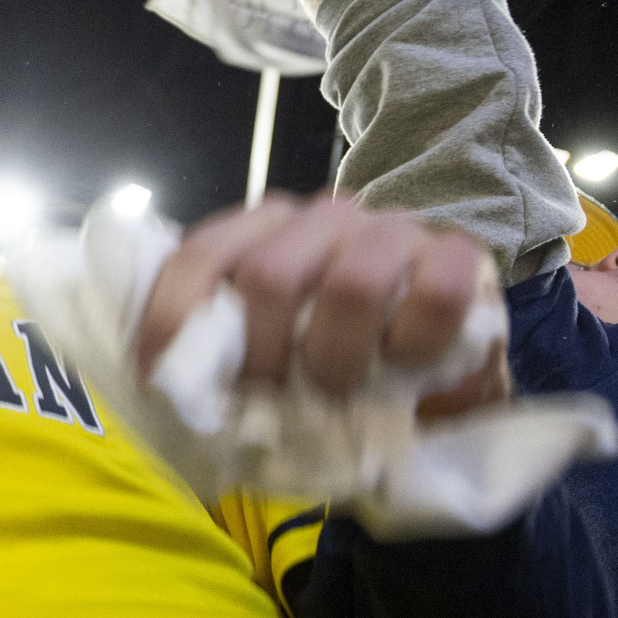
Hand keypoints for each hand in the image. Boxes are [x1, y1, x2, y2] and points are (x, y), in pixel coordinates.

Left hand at [139, 195, 507, 412]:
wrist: (435, 382)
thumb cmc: (334, 366)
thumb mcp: (264, 356)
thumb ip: (217, 348)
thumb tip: (162, 379)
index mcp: (261, 232)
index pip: (198, 257)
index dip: (171, 320)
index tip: (158, 379)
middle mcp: (321, 218)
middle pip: (270, 276)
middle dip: (263, 356)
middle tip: (272, 399)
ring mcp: (392, 229)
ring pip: (352, 285)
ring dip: (337, 359)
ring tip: (339, 391)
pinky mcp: (458, 254)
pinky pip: (433, 296)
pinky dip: (413, 345)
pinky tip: (405, 366)